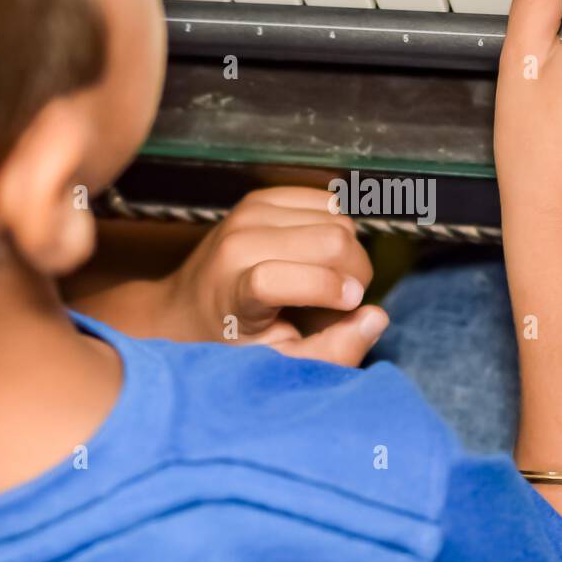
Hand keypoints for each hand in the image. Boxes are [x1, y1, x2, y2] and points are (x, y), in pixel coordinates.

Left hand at [159, 186, 387, 365]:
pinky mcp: (262, 197)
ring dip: (347, 252)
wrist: (185, 308)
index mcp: (233, 291)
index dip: (326, 290)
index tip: (351, 306)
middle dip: (356, 274)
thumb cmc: (233, 343)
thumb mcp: (277, 364)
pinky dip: (337, 229)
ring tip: (328, 279)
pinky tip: (319, 255)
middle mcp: (238, 243)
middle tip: (344, 301)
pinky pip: (328, 202)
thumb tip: (376, 317)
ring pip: (338, 218)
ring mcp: (249, 213)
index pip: (281, 277)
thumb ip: (331, 351)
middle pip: (332, 241)